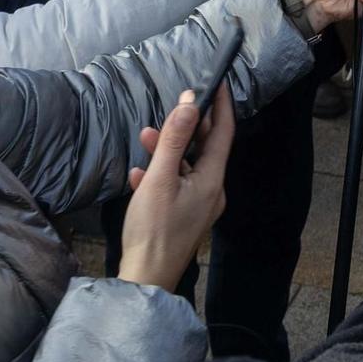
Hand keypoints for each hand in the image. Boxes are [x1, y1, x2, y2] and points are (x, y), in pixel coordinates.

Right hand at [117, 91, 231, 290]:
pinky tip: (138, 175)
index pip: (224, 133)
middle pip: (204, 149)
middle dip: (187, 127)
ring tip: (145, 137)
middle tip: (173, 108)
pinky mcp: (182, 217)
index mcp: (213, 180)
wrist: (145, 279)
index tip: (218, 82)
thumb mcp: (160, 178)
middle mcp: (212, 192)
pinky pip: (175, 186)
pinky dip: (160, 175)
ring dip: (168, 150)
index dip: (221, 105)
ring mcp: (198, 206)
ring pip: (186, 167)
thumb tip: (189, 104)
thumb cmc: (153, 230)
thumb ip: (174, 140)